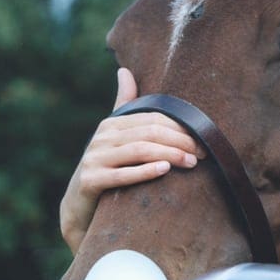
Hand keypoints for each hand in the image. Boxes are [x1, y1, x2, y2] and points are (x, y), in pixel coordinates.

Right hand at [59, 68, 204, 254]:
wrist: (78, 208)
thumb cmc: (105, 170)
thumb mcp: (114, 139)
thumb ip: (123, 106)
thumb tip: (124, 70)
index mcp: (111, 125)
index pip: (152, 119)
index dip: (179, 128)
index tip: (202, 139)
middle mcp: (101, 138)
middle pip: (148, 133)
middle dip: (179, 141)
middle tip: (201, 153)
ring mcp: (94, 159)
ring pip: (138, 151)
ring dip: (169, 155)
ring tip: (191, 163)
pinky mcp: (90, 180)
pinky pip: (122, 175)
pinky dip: (145, 171)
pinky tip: (165, 170)